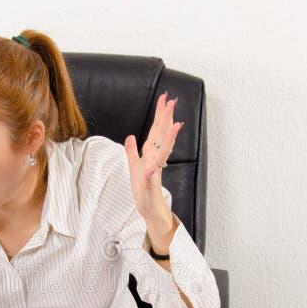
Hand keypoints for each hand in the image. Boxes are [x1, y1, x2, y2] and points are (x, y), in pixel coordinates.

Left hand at [124, 93, 182, 221]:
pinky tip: (152, 166)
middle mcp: (155, 159)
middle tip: (172, 101)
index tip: (165, 99)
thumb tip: (130, 136)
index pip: (156, 131)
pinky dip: (151, 170)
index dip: (160, 115)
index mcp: (151, 154)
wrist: (149, 208)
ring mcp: (154, 171)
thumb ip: (132, 151)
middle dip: (166, 118)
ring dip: (168, 138)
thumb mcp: (133, 166)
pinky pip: (151, 175)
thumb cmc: (143, 189)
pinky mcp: (149, 184)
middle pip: (161, 135)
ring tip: (176, 124)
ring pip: (162, 151)